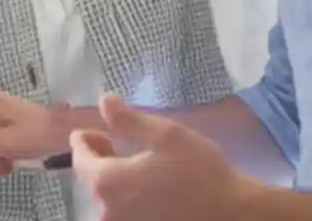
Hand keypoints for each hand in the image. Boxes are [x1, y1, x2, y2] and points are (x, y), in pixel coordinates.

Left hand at [70, 94, 260, 220]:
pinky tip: (147, 189)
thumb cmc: (200, 172)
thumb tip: (104, 101)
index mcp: (107, 182)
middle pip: (91, 180)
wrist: (232, 215)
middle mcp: (107, 211)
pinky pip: (123, 213)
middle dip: (100, 159)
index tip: (94, 131)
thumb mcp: (166, 135)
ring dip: (114, 180)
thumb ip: (129, 120)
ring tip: (134, 165)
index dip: (84, 142)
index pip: (79, 159)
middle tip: (115, 143)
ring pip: (107, 199)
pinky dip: (127, 199)